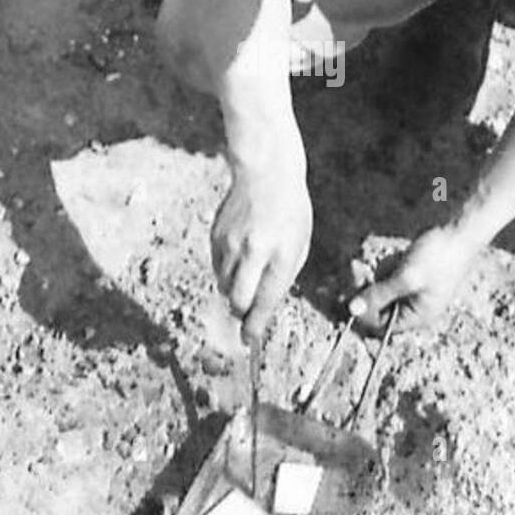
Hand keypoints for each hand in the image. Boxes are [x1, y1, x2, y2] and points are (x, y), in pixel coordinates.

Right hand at [211, 160, 312, 345]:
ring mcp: (230, 242)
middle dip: (240, 312)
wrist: (267, 173)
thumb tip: (263, 308)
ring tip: (249, 271)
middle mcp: (252, 251)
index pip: (264, 301)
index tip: (250, 341)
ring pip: (224, 285)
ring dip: (234, 290)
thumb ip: (282, 277)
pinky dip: (226, 271)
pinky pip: (217, 266)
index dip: (255, 326)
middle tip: (246, 311)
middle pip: (236, 300)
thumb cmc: (290, 211)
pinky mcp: (215, 235)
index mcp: (279, 254)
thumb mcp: (299, 245)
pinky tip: (240, 254)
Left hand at [348, 226, 478, 334]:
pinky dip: (388, 266)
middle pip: (377, 308)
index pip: (378, 325)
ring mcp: (413, 291)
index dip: (362, 311)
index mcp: (417, 316)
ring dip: (378, 274)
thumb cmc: (439, 256)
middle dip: (366, 288)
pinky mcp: (412, 275)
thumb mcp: (407, 277)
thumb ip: (378, 295)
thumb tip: (351, 310)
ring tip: (394, 259)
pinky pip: (390, 276)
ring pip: (381, 290)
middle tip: (355, 266)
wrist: (460, 230)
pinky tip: (400, 255)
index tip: (347, 290)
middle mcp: (415, 308)